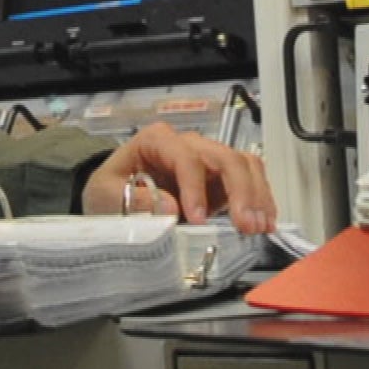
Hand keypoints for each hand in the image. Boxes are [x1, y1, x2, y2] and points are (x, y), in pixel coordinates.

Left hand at [80, 122, 275, 233]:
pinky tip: (264, 221)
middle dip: (240, 190)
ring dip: (257, 195)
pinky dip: (260, 199)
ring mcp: (206, 161)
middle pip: (224, 157)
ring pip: (244, 165)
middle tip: (245, 224)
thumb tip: (168, 205)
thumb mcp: (105, 194)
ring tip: (259, 226)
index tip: (197, 219)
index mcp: (156, 141)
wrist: (114, 200)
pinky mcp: (220, 181)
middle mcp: (186, 145)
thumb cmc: (110, 191)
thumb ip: (132, 200)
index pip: (185, 157)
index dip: (195, 188)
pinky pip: (250, 180)